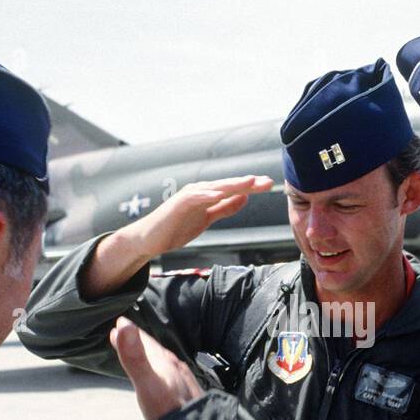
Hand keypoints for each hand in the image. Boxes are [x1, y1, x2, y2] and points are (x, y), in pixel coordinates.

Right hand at [110, 317, 202, 419]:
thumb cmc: (169, 411)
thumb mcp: (147, 383)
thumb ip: (135, 357)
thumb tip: (125, 326)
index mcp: (166, 363)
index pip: (146, 341)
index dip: (131, 332)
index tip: (119, 323)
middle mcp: (176, 369)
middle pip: (155, 350)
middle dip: (139, 341)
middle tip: (124, 333)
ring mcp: (182, 383)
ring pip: (163, 362)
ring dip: (148, 355)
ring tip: (139, 352)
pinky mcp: (185, 397)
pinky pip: (169, 375)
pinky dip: (158, 369)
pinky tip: (159, 377)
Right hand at [136, 175, 273, 256]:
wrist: (150, 239)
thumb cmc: (177, 227)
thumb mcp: (207, 218)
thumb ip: (225, 208)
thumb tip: (245, 198)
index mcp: (208, 195)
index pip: (234, 190)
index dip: (251, 187)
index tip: (269, 184)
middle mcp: (200, 192)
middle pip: (228, 186)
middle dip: (248, 183)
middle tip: (267, 181)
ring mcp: (189, 196)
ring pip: (214, 188)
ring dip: (232, 184)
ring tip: (249, 182)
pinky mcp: (178, 204)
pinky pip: (195, 198)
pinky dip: (206, 195)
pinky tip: (219, 194)